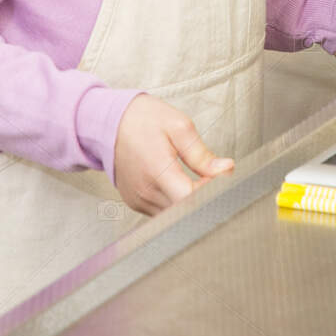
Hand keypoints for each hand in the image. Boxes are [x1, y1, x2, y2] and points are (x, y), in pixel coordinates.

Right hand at [113, 94, 233, 215]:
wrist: (110, 122)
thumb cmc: (144, 120)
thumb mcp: (179, 126)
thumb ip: (201, 154)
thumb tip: (226, 170)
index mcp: (158, 171)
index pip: (192, 199)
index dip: (211, 191)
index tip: (219, 176)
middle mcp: (146, 192)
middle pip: (185, 211)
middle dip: (205, 196)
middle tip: (212, 176)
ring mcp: (139, 200)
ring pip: (175, 215)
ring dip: (191, 202)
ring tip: (198, 178)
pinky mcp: (136, 203)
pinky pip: (162, 212)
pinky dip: (176, 203)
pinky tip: (181, 184)